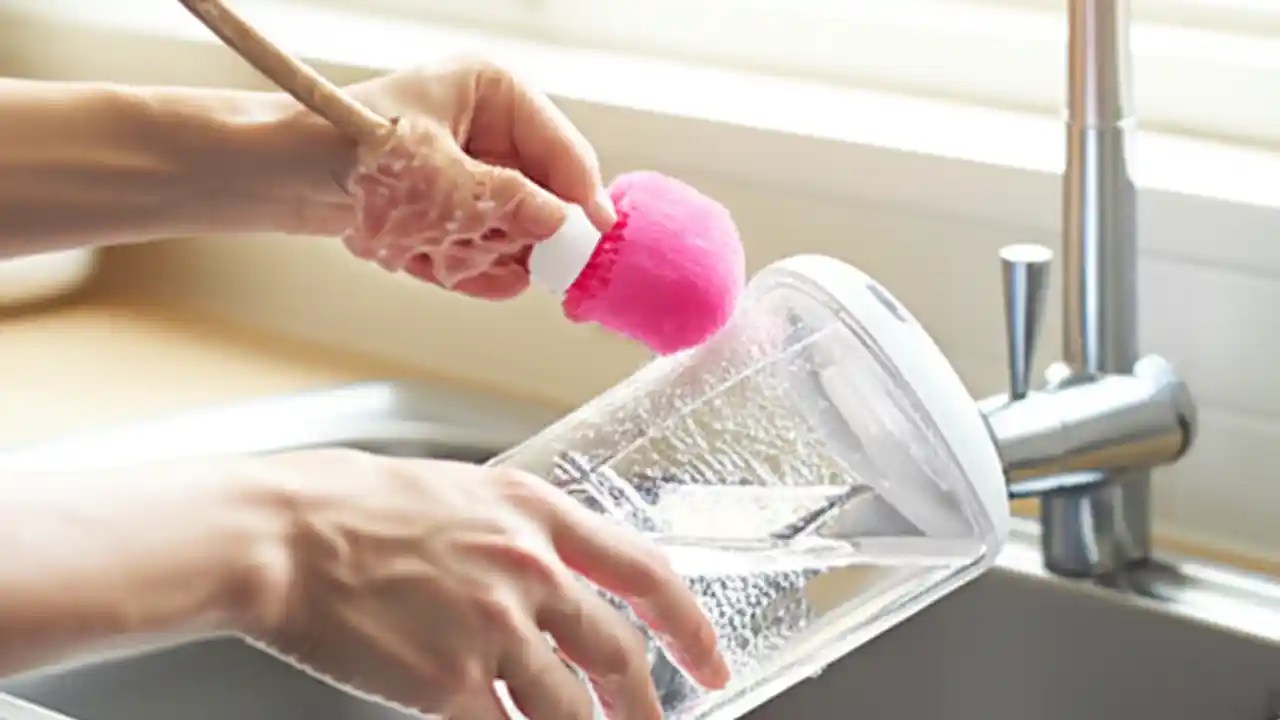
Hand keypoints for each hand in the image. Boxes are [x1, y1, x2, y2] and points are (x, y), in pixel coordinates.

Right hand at [245, 449, 728, 718]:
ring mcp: (496, 626)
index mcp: (537, 513)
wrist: (285, 532)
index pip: (645, 571)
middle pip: (616, 651)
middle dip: (643, 701)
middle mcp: (530, 568)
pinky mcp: (452, 680)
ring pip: (573, 708)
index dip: (689, 624)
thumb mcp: (460, 492)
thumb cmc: (354, 506)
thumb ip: (514, 535)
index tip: (710, 658)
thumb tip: (544, 577)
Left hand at [321, 58, 616, 299]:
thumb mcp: (438, 174)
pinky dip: (454, 265)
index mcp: (496, 95)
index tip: (596, 237)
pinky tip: (427, 262)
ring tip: (429, 246)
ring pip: (509, 234)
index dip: (583, 196)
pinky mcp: (449, 212)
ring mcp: (470, 175)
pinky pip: (476, 251)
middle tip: (484, 246)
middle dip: (511, 232)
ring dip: (474, 251)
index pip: (563, 149)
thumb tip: (561, 224)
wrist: (276, 173)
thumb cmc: (346, 144)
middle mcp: (490, 133)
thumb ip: (508, 201)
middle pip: (541, 199)